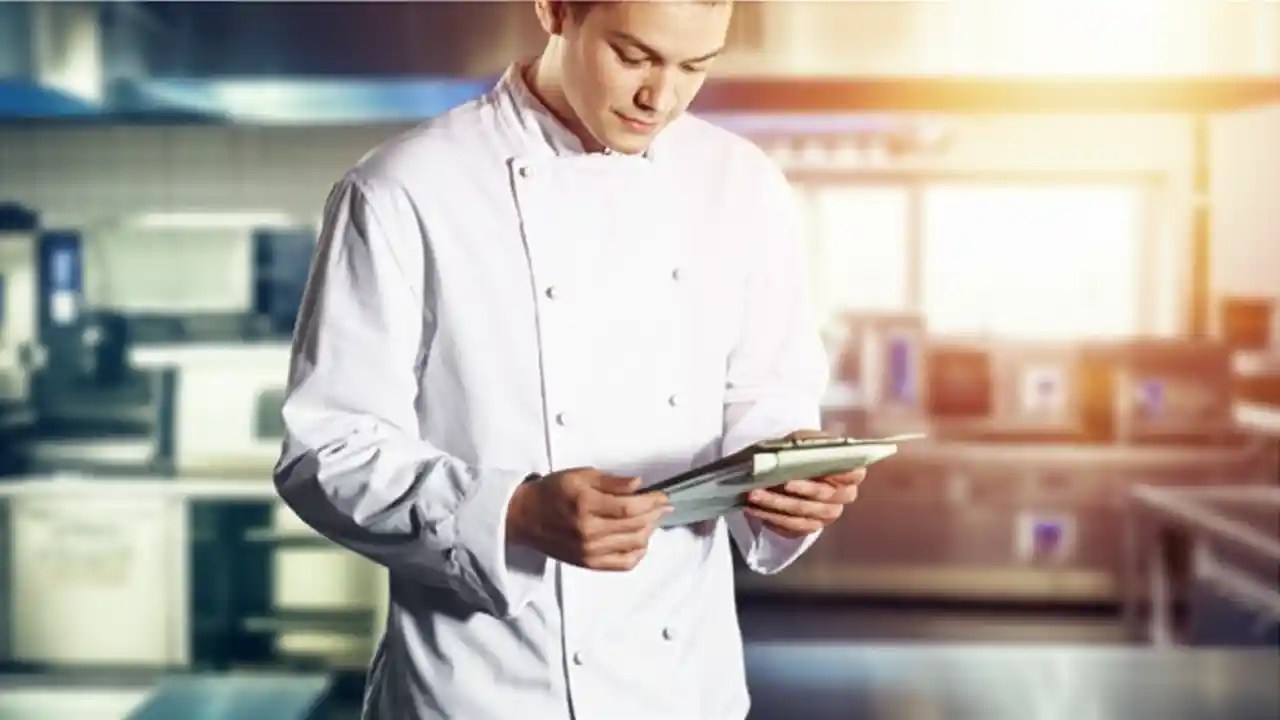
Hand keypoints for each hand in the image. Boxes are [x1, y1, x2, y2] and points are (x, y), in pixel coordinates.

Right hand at [507, 468, 671, 570]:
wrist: (526, 517)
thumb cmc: (552, 492)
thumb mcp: (579, 476)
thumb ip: (610, 481)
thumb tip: (638, 483)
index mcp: (586, 505)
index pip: (630, 507)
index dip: (652, 501)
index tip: (662, 496)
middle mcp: (589, 532)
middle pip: (635, 526)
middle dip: (655, 514)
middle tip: (663, 505)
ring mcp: (590, 551)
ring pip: (634, 544)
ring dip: (650, 531)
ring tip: (652, 519)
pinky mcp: (589, 563)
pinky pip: (624, 564)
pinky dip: (639, 553)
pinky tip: (641, 540)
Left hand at [743, 429, 866, 538]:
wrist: (790, 468)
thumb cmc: (801, 452)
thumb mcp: (803, 440)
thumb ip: (806, 443)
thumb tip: (799, 449)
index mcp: (851, 473)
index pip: (854, 474)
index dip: (830, 475)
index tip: (804, 473)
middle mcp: (843, 497)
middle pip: (821, 499)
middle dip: (793, 494)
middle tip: (766, 487)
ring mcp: (827, 515)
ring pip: (803, 516)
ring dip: (775, 508)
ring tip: (753, 497)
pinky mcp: (811, 527)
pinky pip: (792, 529)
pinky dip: (771, 519)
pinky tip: (754, 510)